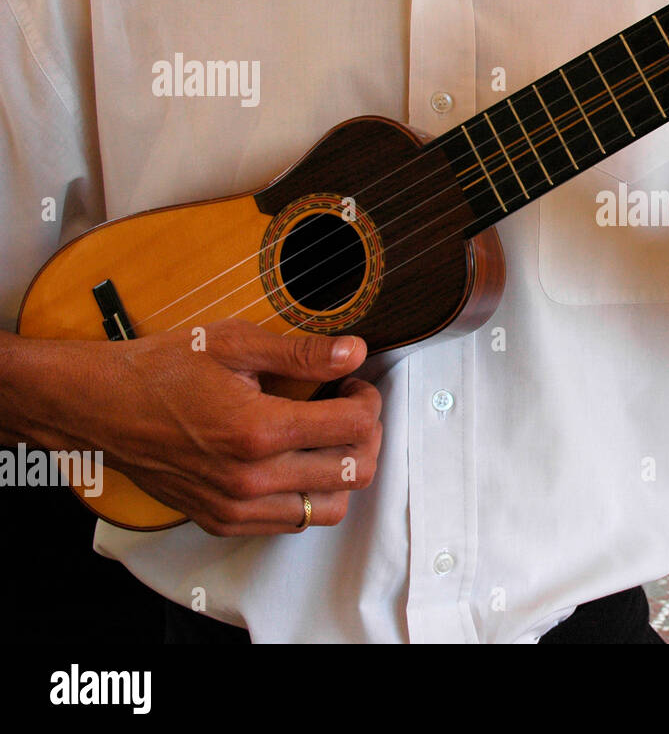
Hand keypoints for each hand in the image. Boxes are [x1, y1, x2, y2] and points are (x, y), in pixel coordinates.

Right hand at [38, 319, 381, 535]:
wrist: (102, 406)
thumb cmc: (164, 369)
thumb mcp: (233, 343)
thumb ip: (301, 353)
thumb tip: (355, 351)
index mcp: (257, 430)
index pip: (354, 429)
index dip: (368, 401)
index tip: (354, 385)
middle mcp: (251, 478)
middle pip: (354, 472)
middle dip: (366, 435)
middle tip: (348, 409)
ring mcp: (237, 507)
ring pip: (330, 508)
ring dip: (341, 472)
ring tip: (326, 438)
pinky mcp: (223, 521)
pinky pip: (292, 523)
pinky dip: (308, 495)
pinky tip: (295, 460)